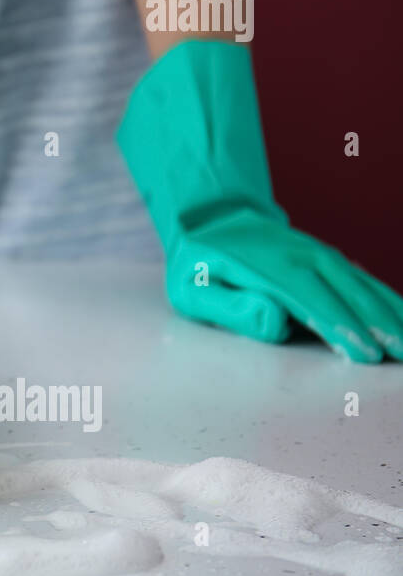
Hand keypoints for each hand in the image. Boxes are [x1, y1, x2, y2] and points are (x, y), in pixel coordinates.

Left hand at [167, 211, 401, 361]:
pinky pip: (361, 278)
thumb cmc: (199, 267)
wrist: (212, 220)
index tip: (366, 355)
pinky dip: (385, 298)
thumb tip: (274, 318)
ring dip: (391, 312)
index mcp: (266, 266)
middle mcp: (299, 255)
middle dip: (379, 325)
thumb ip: (230, 307)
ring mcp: (316, 253)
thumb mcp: (193, 289)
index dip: (339, 327)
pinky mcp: (326, 257)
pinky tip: (402, 318)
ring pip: (361, 283)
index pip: (309, 299)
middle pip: (346, 291)